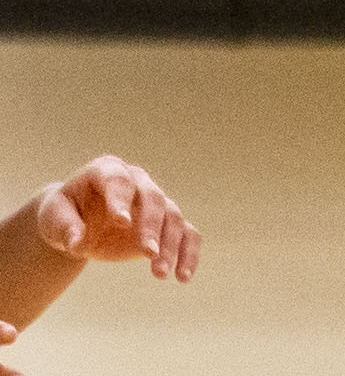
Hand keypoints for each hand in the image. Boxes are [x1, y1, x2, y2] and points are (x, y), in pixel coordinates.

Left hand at [33, 156, 199, 282]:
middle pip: (153, 199)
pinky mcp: (166, 224)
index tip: (121, 223)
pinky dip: (188, 254)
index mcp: (108, 170)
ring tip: (159, 274)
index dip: (120, 200)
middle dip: (152, 227)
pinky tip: (183, 276)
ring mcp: (156, 201)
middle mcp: (138, 181)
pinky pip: (187, 234)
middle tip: (148, 254)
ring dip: (170, 246)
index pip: (118, 181)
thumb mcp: (53, 218)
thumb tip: (77, 242)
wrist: (78, 223)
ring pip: (174, 218)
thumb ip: (64, 227)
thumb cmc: (63, 216)